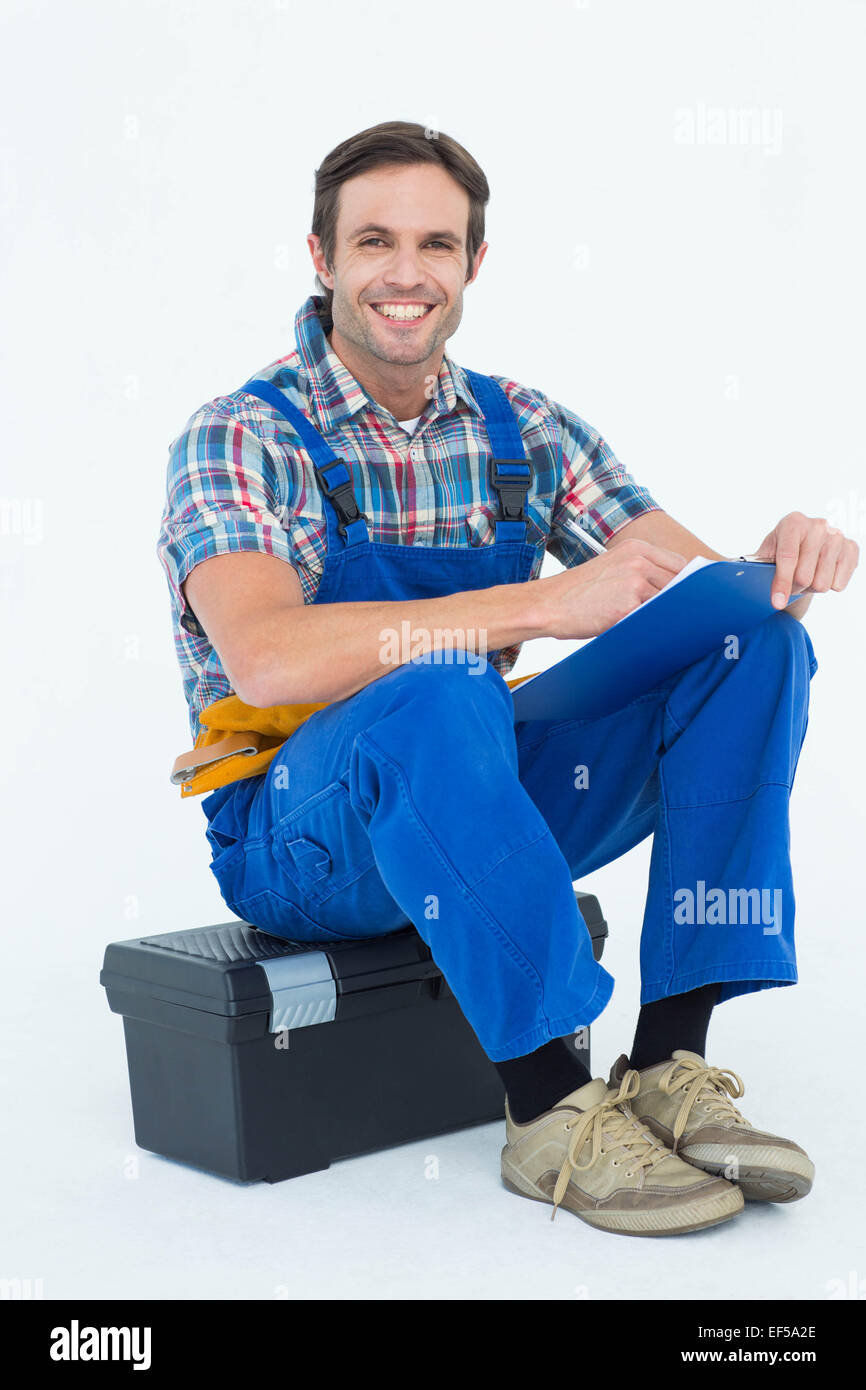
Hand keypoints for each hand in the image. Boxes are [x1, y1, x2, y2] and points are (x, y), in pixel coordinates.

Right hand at [540, 538, 686, 639]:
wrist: (549, 604)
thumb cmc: (578, 591)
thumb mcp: (612, 567)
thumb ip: (642, 572)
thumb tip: (674, 589)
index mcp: (636, 548)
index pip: (680, 564)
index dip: (687, 583)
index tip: (689, 597)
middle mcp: (639, 562)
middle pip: (681, 583)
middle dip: (681, 601)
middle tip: (678, 616)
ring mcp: (635, 583)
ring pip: (670, 602)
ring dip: (668, 615)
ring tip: (657, 624)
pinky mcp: (629, 607)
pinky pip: (654, 619)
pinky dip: (653, 627)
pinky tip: (644, 630)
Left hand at [753, 512, 859, 608]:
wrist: (804, 549)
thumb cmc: (779, 553)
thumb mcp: (764, 555)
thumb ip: (754, 565)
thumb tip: (734, 573)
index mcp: (792, 522)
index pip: (788, 557)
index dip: (781, 583)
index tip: (777, 602)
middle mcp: (817, 525)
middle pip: (805, 575)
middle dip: (794, 587)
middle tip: (791, 583)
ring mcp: (836, 536)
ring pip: (822, 582)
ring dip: (811, 587)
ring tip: (806, 577)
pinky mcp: (851, 548)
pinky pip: (839, 582)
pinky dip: (828, 586)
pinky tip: (822, 574)